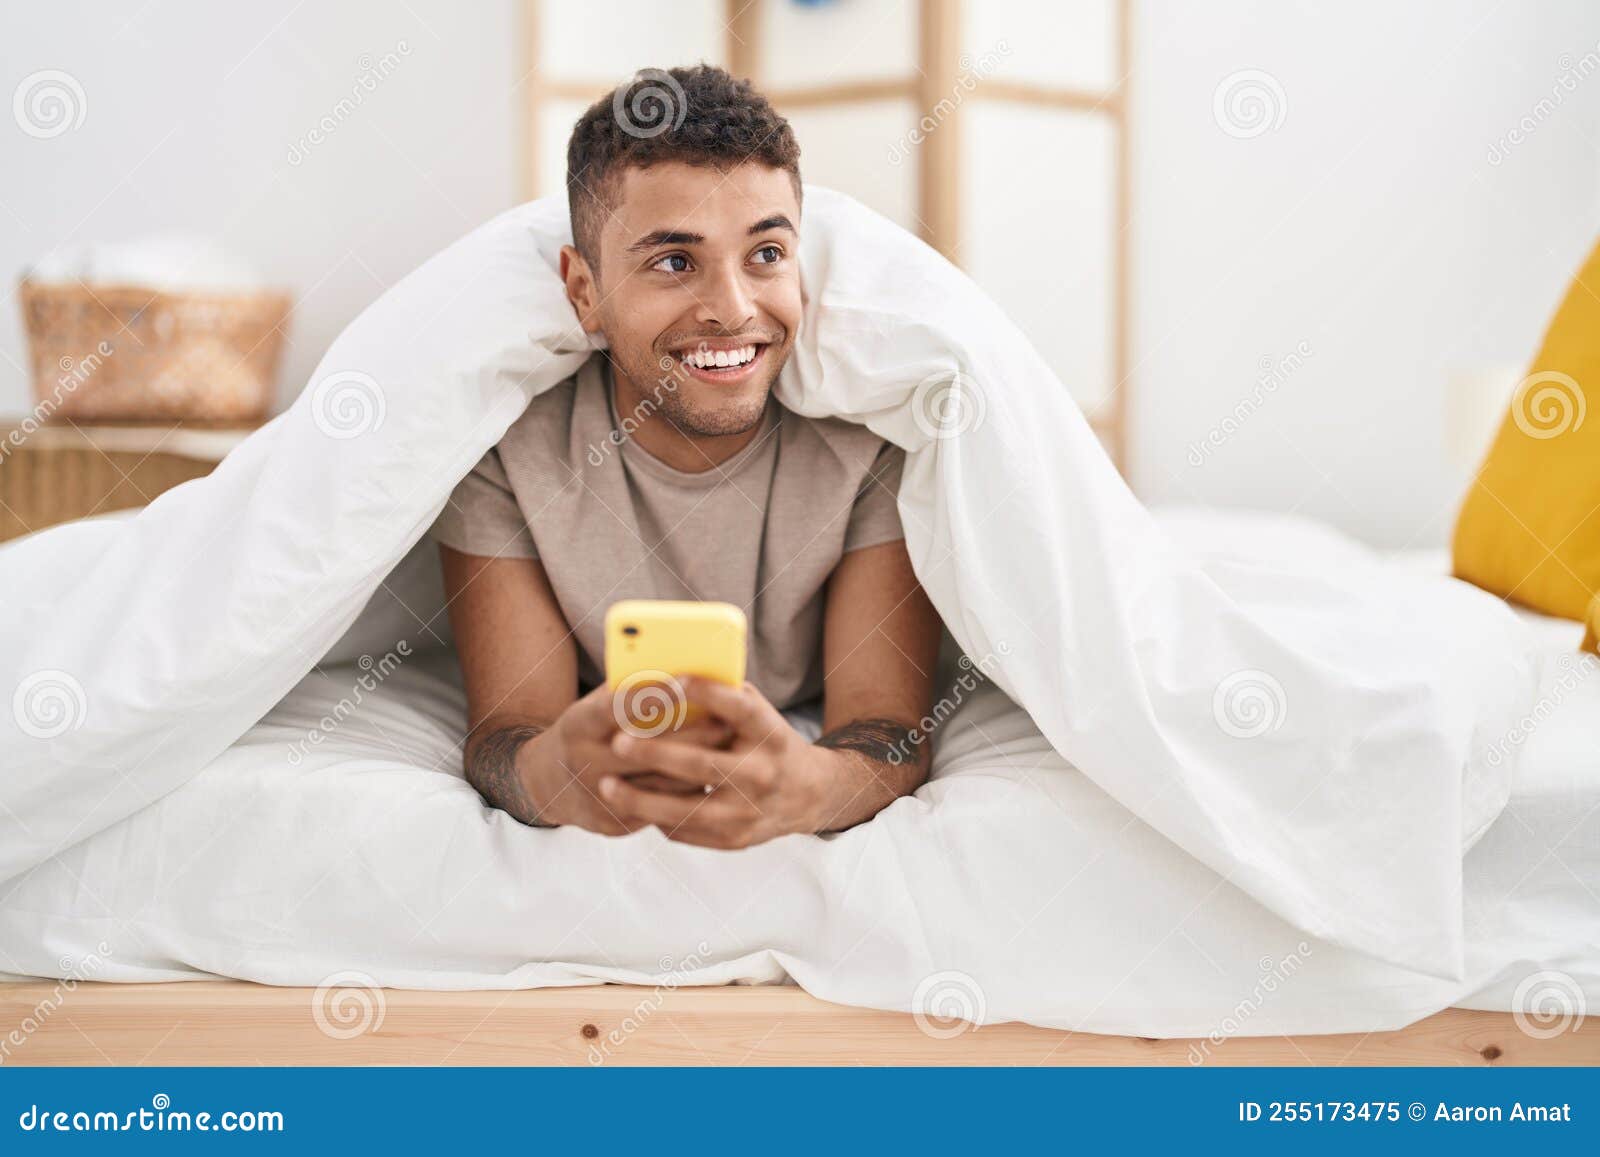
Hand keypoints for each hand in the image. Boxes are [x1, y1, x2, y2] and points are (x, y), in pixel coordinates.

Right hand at [517, 683, 729, 833]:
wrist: (548, 783)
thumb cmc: (589, 731)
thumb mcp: (595, 707)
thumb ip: (630, 692)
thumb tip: (683, 672)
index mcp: (578, 725)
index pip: (617, 707)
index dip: (653, 695)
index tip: (687, 682)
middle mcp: (583, 762)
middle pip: (647, 750)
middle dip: (691, 735)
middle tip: (727, 722)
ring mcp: (597, 797)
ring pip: (660, 784)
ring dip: (698, 767)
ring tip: (727, 750)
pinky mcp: (612, 824)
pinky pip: (660, 809)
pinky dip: (687, 792)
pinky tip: (710, 779)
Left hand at [598, 677, 851, 849]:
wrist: (807, 794)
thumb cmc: (768, 742)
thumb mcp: (760, 716)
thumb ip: (726, 699)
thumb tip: (669, 678)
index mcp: (771, 734)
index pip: (740, 709)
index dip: (708, 693)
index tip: (673, 679)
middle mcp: (763, 774)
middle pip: (703, 765)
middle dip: (656, 754)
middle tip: (616, 743)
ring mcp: (749, 812)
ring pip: (686, 810)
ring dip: (641, 799)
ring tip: (605, 785)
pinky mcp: (735, 840)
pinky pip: (685, 831)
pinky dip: (654, 816)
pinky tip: (630, 803)